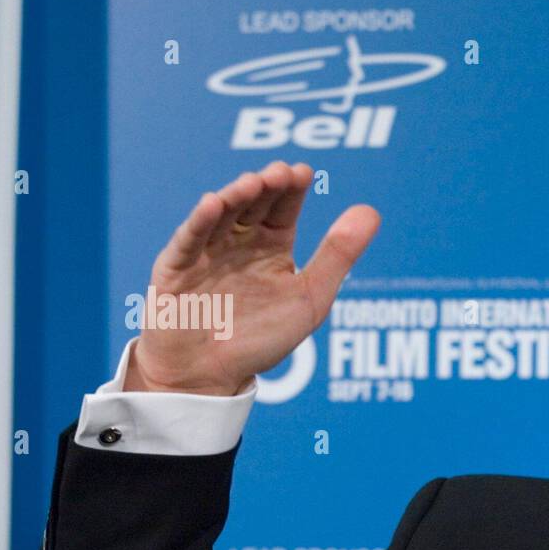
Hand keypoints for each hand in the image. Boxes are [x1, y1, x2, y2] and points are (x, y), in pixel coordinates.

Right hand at [124, 161, 379, 394]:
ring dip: (235, 197)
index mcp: (272, 245)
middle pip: (252, 204)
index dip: (292, 189)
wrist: (212, 376)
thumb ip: (338, 256)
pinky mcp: (176, 266)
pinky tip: (212, 204)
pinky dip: (200, 222)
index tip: (304, 173)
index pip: (284, 208)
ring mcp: (206, 250)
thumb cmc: (262, 339)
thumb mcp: (310, 297)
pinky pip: (189, 240)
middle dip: (266, 187)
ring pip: (221, 215)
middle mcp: (238, 241)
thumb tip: (371, 211)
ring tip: (253, 183)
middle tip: (280, 173)